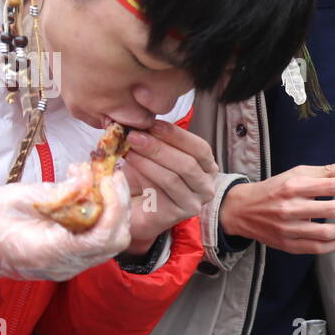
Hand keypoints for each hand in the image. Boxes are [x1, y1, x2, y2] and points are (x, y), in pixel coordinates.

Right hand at [0, 167, 131, 292]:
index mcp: (49, 251)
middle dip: (120, 204)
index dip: (113, 208)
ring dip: (114, 207)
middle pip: (114, 240)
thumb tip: (89, 179)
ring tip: (102, 177)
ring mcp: (72, 265)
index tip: (108, 179)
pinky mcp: (74, 258)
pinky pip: (99, 239)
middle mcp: (66, 264)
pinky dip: (103, 214)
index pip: (100, 238)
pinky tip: (91, 191)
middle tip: (112, 173)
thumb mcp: (17, 198)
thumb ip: (57, 192)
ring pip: (112, 240)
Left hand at [121, 121, 218, 255]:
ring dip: (149, 160)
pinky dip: (144, 175)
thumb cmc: (144, 179)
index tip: (152, 123)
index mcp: (206, 168)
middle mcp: (205, 187)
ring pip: (174, 177)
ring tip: (128, 148)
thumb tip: (132, 119)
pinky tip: (129, 165)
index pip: (200, 149)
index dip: (177, 135)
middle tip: (134, 135)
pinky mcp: (176, 215)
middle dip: (159, 146)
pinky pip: (161, 192)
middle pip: (188, 163)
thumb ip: (150, 138)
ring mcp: (193, 203)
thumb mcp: (151, 154)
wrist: (132, 210)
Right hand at [219, 155, 334, 254]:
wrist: (243, 210)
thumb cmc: (274, 190)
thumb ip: (327, 170)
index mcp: (294, 186)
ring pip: (327, 233)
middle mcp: (291, 208)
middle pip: (333, 210)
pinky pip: (318, 248)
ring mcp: (289, 229)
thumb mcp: (298, 173)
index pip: (333, 186)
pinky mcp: (288, 245)